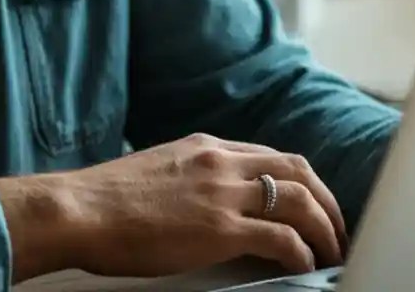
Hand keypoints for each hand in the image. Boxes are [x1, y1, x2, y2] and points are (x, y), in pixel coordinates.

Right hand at [0, 133, 346, 280]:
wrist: (78, 209)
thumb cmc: (103, 200)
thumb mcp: (156, 171)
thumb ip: (189, 177)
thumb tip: (203, 200)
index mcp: (206, 148)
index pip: (272, 156)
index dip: (301, 180)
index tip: (312, 201)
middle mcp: (222, 162)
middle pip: (298, 171)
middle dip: (326, 200)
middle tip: (336, 228)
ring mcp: (223, 194)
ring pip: (300, 200)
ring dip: (324, 227)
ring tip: (332, 251)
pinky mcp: (220, 229)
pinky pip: (282, 238)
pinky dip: (301, 252)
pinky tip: (304, 266)